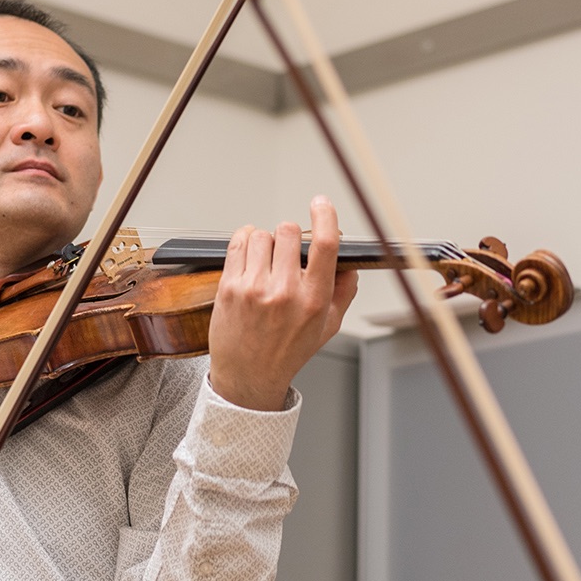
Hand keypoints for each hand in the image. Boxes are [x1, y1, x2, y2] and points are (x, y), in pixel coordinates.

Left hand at [207, 195, 359, 410]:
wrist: (248, 376)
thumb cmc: (286, 353)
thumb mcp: (326, 328)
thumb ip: (342, 294)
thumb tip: (351, 267)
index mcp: (313, 300)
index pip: (324, 245)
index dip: (325, 216)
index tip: (321, 204)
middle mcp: (284, 292)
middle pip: (288, 231)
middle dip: (289, 237)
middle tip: (287, 254)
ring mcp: (254, 288)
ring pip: (261, 235)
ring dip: (265, 242)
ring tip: (266, 262)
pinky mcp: (230, 287)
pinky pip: (238, 243)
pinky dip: (244, 242)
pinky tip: (249, 256)